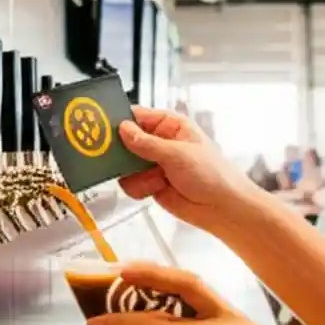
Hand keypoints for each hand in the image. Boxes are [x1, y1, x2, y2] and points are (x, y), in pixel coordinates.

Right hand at [118, 107, 261, 230]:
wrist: (222, 208)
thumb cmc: (212, 174)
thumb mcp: (178, 154)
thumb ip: (147, 143)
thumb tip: (123, 129)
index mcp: (170, 125)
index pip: (138, 116)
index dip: (120, 120)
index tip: (103, 126)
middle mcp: (160, 142)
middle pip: (126, 140)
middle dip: (121, 151)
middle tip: (115, 158)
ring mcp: (154, 164)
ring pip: (125, 164)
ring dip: (135, 173)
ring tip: (154, 179)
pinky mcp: (150, 184)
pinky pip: (131, 183)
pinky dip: (140, 187)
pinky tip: (156, 189)